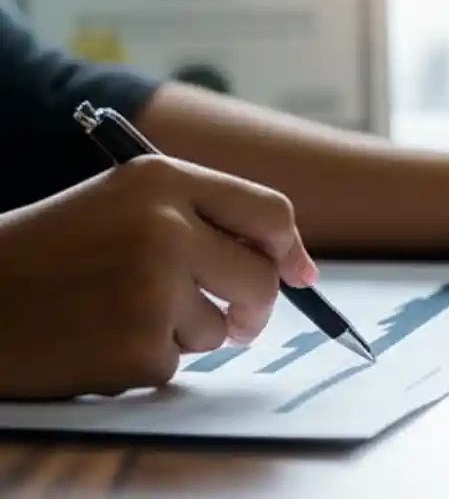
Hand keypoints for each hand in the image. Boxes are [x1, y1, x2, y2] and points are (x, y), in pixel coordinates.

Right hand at [0, 156, 315, 398]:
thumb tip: (298, 268)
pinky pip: (178, 363)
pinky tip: (98, 339)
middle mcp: (166, 227)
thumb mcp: (123, 204)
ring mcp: (154, 288)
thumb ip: (204, 220)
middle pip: (261, 278)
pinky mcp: (139, 346)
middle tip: (235, 318)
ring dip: (186, 332)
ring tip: (122, 313)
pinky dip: (146, 360)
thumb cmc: (52, 252)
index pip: (269, 213)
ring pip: (221, 327)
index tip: (300, 274)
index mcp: (163, 180)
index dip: (290, 249)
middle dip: (253, 306)